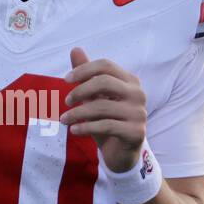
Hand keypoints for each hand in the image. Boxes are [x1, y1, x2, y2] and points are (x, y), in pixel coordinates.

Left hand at [60, 47, 146, 173]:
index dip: (84, 70)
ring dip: (77, 113)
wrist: (122, 154)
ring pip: (102, 106)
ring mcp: (139, 114)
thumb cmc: (107, 121)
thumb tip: (75, 49)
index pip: (105, 65)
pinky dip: (85, 127)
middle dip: (80, 90)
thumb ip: (87, 75)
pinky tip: (74, 130)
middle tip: (66, 101)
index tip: (66, 80)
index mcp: (130, 81)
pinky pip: (106, 126)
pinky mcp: (136, 132)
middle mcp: (138, 94)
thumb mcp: (95, 98)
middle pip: (104, 82)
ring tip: (64, 120)